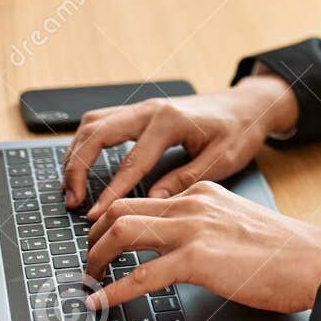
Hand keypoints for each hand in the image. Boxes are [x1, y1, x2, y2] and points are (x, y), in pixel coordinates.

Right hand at [62, 75, 299, 216]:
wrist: (250, 104)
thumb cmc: (241, 131)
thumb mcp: (222, 160)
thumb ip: (185, 179)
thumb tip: (151, 200)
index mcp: (171, 122)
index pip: (130, 162)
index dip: (110, 192)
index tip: (95, 216)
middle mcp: (152, 109)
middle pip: (97, 133)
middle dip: (77, 167)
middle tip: (72, 201)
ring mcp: (144, 107)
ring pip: (93, 123)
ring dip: (75, 153)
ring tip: (71, 188)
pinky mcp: (143, 111)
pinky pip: (102, 121)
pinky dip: (85, 142)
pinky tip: (81, 165)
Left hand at [84, 181, 320, 314]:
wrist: (314, 258)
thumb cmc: (284, 250)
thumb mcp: (236, 223)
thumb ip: (205, 227)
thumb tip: (175, 252)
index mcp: (202, 193)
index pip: (141, 199)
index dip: (111, 220)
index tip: (101, 239)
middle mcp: (193, 204)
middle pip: (121, 209)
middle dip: (95, 236)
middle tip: (89, 260)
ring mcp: (194, 229)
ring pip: (122, 232)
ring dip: (97, 257)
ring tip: (90, 278)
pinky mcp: (198, 259)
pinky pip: (141, 275)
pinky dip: (114, 291)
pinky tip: (101, 302)